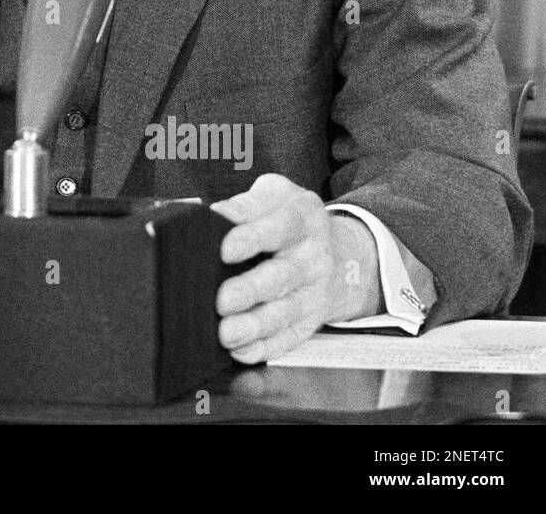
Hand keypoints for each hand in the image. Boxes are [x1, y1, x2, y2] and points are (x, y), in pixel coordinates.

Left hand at [209, 173, 372, 363]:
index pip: (277, 227)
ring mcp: (313, 291)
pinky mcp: (310, 320)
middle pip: (281, 276)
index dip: (250, 238)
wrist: (337, 251)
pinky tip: (241, 350)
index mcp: (302, 217)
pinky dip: (265, 347)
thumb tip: (207, 216)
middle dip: (250, 290)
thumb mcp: (274, 195)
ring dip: (254, 325)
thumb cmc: (288, 218)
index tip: (224, 248)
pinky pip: (289, 337)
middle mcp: (312, 256)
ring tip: (226, 333)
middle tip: (222, 300)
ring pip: (285, 312)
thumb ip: (244, 205)